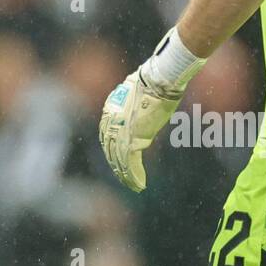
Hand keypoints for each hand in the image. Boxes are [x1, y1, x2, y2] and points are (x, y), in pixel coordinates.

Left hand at [98, 66, 182, 192]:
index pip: (106, 134)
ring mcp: (119, 130)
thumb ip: (136, 101)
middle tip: (123, 177)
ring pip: (118, 159)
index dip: (111, 149)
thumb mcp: (140, 90)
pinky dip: (134, 175)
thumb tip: (144, 100)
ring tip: (133, 186)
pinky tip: (139, 185)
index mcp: (111, 108)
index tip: (117, 159)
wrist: (159, 79)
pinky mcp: (131, 137)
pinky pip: (129, 162)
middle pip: (109, 149)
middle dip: (116, 165)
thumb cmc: (156, 80)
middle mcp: (110, 120)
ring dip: (125, 175)